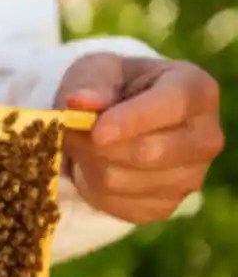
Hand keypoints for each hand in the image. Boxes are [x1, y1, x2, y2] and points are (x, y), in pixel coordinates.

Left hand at [57, 53, 223, 222]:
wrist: (115, 121)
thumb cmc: (111, 86)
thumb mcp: (97, 70)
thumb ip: (89, 82)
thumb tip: (79, 101)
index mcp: (197, 90)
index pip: (172, 106)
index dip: (133, 120)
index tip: (98, 131)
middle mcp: (205, 137)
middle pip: (147, 152)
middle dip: (97, 143)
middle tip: (70, 129)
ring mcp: (192, 176)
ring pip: (122, 180)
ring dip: (88, 162)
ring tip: (85, 143)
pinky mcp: (167, 206)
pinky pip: (117, 204)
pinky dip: (92, 186)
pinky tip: (96, 165)